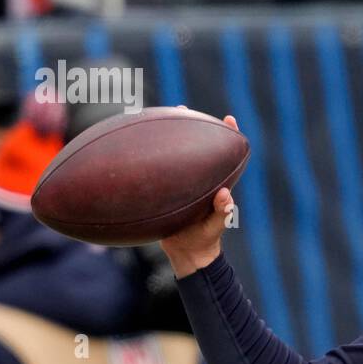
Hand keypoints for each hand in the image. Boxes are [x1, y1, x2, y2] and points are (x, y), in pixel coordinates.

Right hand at [159, 114, 239, 277]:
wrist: (188, 255)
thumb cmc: (205, 241)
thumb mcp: (214, 228)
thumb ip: (222, 214)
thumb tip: (226, 197)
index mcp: (215, 183)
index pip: (225, 154)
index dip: (228, 136)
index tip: (228, 119)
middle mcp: (199, 179)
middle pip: (198, 147)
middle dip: (193, 127)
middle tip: (184, 108)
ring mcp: (182, 184)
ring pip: (175, 157)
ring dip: (169, 138)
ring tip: (159, 118)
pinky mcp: (166, 192)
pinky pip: (158, 173)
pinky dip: (149, 161)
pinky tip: (133, 152)